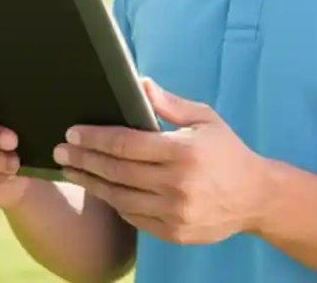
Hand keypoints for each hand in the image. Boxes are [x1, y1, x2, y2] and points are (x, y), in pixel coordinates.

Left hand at [54, 78, 268, 245]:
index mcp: (182, 152)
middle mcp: (176, 184)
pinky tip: (101, 190)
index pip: (126, 144)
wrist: (255, 197)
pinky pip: (133, 217)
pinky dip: (114, 203)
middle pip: (116, 171)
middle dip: (83, 160)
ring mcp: (174, 212)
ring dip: (91, 183)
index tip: (73, 133)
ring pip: (119, 198)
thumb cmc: (227, 152)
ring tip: (71, 171)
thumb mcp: (205, 119)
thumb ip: (170, 104)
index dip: (95, 138)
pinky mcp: (173, 232)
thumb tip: (140, 84)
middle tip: (61, 152)